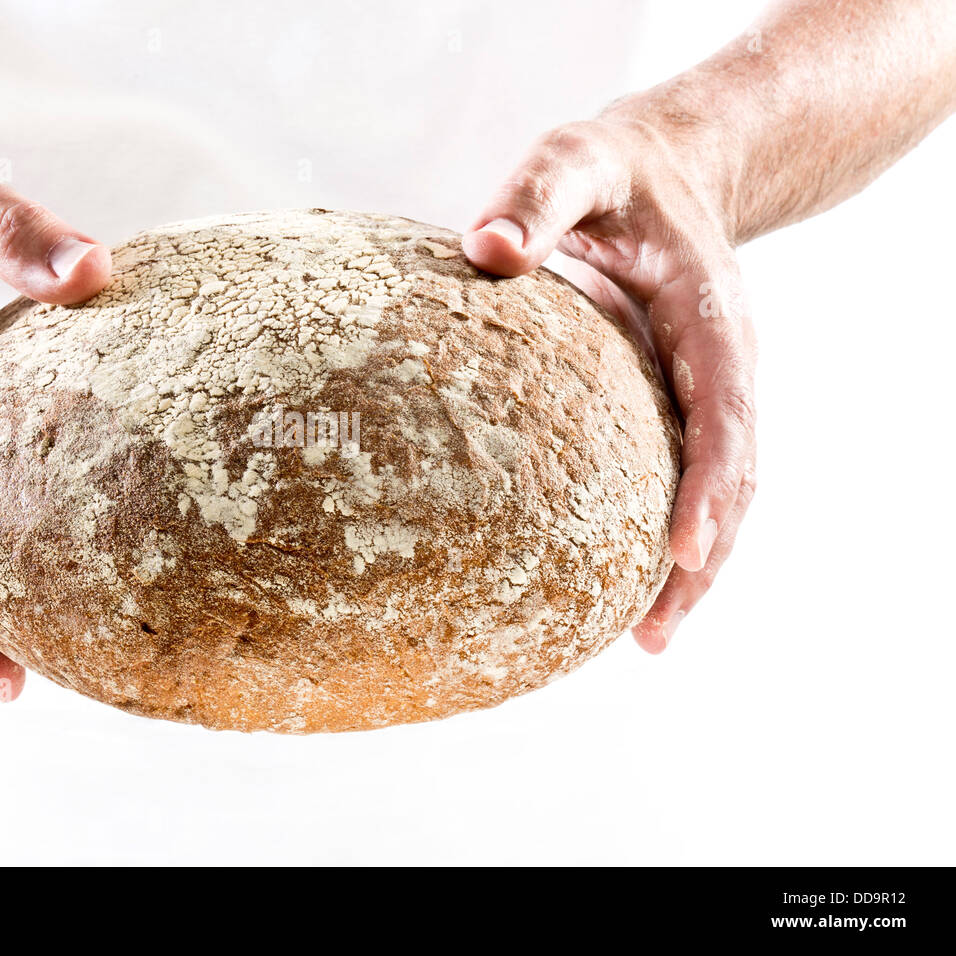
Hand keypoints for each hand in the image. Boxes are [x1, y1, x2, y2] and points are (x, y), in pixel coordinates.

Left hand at [463, 115, 756, 652]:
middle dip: (704, 559)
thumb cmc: (611, 172)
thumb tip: (484, 248)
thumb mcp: (574, 164)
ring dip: (694, 567)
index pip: (722, 411)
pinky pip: (684, 478)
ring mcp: (703, 391)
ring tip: (647, 639)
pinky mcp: (676, 405)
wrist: (662, 172)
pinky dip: (666, 534)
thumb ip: (536, 200)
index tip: (683, 549)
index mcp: (709, 319)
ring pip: (719, 492)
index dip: (710, 483)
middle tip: (654, 635)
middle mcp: (719, 366)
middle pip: (734, 478)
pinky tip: (620, 585)